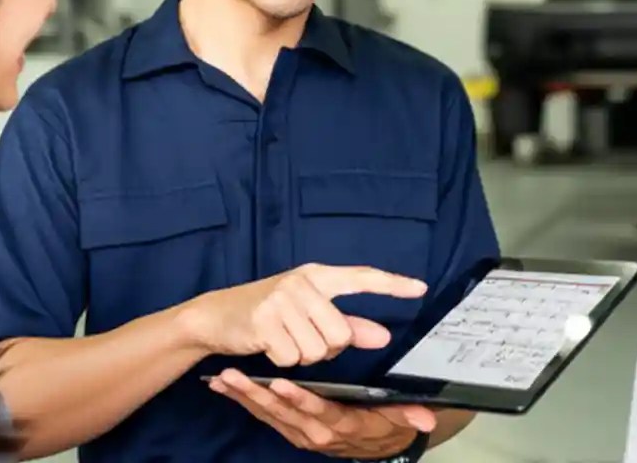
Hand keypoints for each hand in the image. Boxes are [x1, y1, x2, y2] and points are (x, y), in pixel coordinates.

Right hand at [177, 264, 427, 365]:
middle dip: (327, 347)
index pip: (362, 278)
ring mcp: (281, 300)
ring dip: (303, 356)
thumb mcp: (309, 312)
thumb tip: (383, 336)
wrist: (216, 315)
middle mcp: (302, 283)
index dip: (392, 284)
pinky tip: (270, 346)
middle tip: (304, 338)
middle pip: (340, 333)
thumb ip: (348, 324)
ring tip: (286, 340)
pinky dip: (283, 360)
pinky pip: (292, 358)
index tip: (420, 288)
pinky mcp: (263, 322)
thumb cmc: (270, 313)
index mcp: (318, 276)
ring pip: (317, 350)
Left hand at [209, 369, 435, 457]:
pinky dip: (240, 400)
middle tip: (233, 375)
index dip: (299, 399)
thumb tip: (427, 420)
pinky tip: (220, 385)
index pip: (317, 412)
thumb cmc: (379, 426)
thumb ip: (407, 416)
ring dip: (243, 396)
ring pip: (266, 414)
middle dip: (256, 394)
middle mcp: (313, 433)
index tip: (280, 382)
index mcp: (338, 426)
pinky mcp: (285, 428)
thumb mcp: (394, 421)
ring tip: (222, 378)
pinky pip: (260, 415)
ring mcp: (295, 432)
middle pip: (282, 413)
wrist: (368, 449)